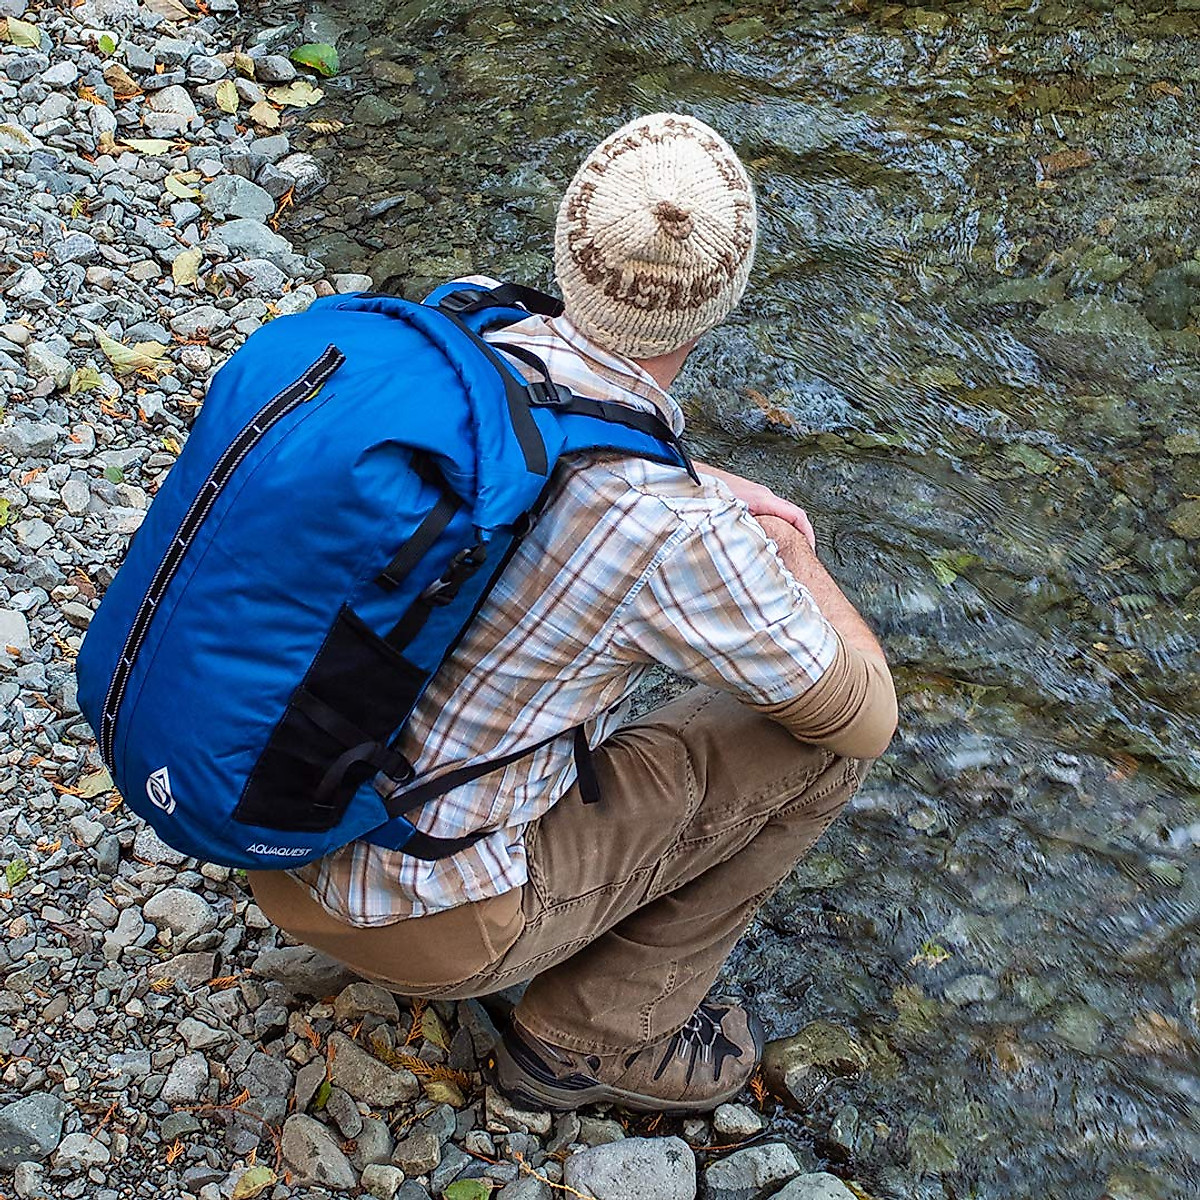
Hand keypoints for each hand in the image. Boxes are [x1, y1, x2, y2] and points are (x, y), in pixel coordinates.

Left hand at [695, 462, 816, 551]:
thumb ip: (745, 531)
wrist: (689, 474)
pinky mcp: (745, 501)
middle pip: (789, 518)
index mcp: (763, 499)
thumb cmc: (707, 492)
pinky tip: (759, 544)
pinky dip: (768, 531)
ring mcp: (754, 498)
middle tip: (795, 560)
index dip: (807, 535)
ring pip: (776, 518)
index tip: (809, 551)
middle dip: (796, 539)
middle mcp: (762, 496)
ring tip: (780, 556)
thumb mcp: (729, 515)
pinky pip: (764, 517)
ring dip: (781, 536)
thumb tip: (757, 550)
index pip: (796, 515)